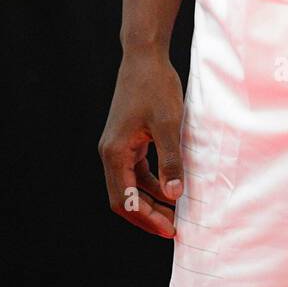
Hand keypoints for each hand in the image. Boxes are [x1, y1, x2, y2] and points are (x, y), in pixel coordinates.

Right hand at [98, 49, 185, 236]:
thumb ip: (170, 160)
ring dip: (152, 200)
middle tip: (174, 227)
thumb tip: (174, 195)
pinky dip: (153, 182)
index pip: (125, 200)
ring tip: (176, 212)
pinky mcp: (128, 138)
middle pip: (125, 197)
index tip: (169, 229)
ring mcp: (118, 145)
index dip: (145, 218)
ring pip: (132, 184)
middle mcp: (111, 152)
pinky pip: (138, 169)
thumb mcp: (169, 124)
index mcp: (114, 152)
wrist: (145, 56)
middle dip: (148, 214)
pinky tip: (172, 187)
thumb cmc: (156, 86)